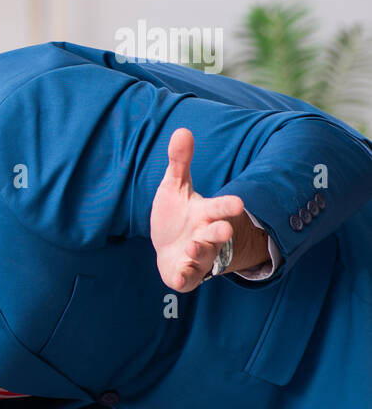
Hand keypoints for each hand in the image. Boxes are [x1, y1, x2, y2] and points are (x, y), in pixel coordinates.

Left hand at [150, 127, 244, 291]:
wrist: (169, 247)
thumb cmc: (176, 215)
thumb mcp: (175, 187)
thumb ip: (180, 162)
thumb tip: (182, 130)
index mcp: (205, 213)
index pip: (221, 207)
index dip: (228, 206)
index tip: (238, 203)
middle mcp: (205, 235)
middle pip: (218, 233)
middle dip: (221, 231)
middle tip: (223, 229)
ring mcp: (196, 256)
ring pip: (203, 256)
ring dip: (200, 251)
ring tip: (193, 245)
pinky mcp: (185, 273)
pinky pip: (187, 278)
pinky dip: (184, 276)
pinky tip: (180, 273)